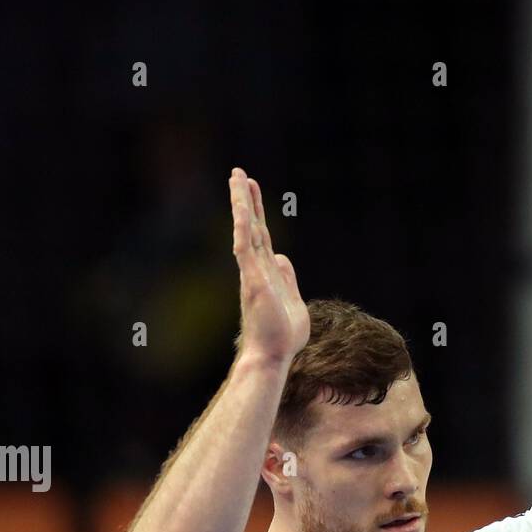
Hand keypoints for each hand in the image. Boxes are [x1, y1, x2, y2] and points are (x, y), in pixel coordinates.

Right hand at [230, 167, 310, 362]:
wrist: (272, 356)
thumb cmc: (282, 338)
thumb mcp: (293, 301)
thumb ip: (288, 279)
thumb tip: (283, 259)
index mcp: (266, 274)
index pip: (262, 237)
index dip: (258, 215)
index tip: (253, 195)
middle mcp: (256, 269)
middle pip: (252, 226)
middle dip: (247, 199)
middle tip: (240, 174)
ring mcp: (252, 273)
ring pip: (245, 229)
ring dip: (241, 202)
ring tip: (237, 176)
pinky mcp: (252, 279)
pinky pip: (245, 246)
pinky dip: (242, 224)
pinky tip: (241, 205)